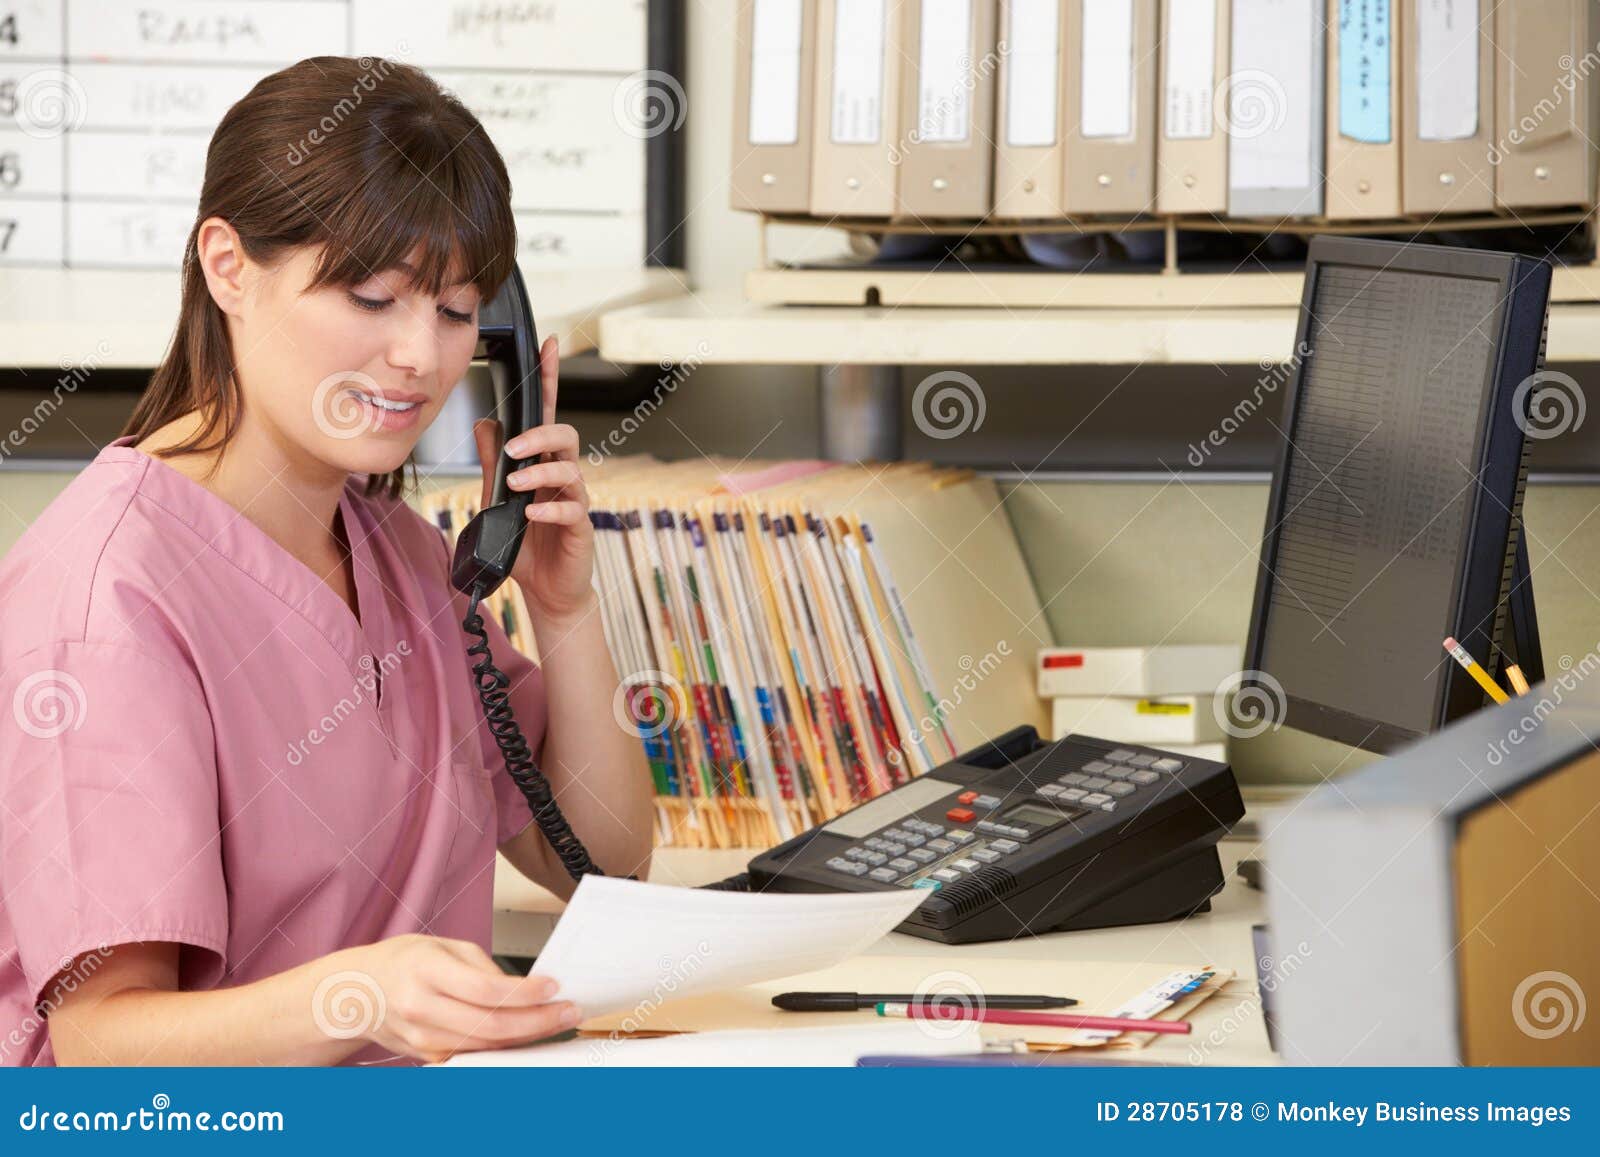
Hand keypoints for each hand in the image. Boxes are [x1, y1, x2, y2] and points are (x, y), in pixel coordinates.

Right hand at [344, 933, 579, 1063]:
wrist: (362, 993)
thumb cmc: (405, 962)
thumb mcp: (444, 945)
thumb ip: (482, 967)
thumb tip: (522, 989)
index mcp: (425, 971)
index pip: (483, 989)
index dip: (524, 993)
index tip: (553, 986)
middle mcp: (422, 1009)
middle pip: (490, 1025)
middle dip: (537, 1021)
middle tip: (569, 1010)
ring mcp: (424, 1039)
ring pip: (486, 1045)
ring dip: (528, 1036)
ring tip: (558, 1020)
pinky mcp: (429, 1057)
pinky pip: (476, 1053)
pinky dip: (506, 1045)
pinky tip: (529, 1033)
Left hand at [472, 334, 595, 625]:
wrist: (546, 590)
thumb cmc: (524, 543)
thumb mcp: (495, 500)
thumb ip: (493, 464)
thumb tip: (484, 425)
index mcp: (542, 463)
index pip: (546, 414)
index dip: (549, 379)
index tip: (549, 346)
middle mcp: (562, 476)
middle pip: (564, 435)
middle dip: (540, 434)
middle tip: (513, 449)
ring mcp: (574, 500)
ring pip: (570, 469)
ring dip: (540, 471)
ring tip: (515, 485)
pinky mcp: (580, 527)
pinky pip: (571, 510)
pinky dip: (548, 510)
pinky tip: (530, 515)